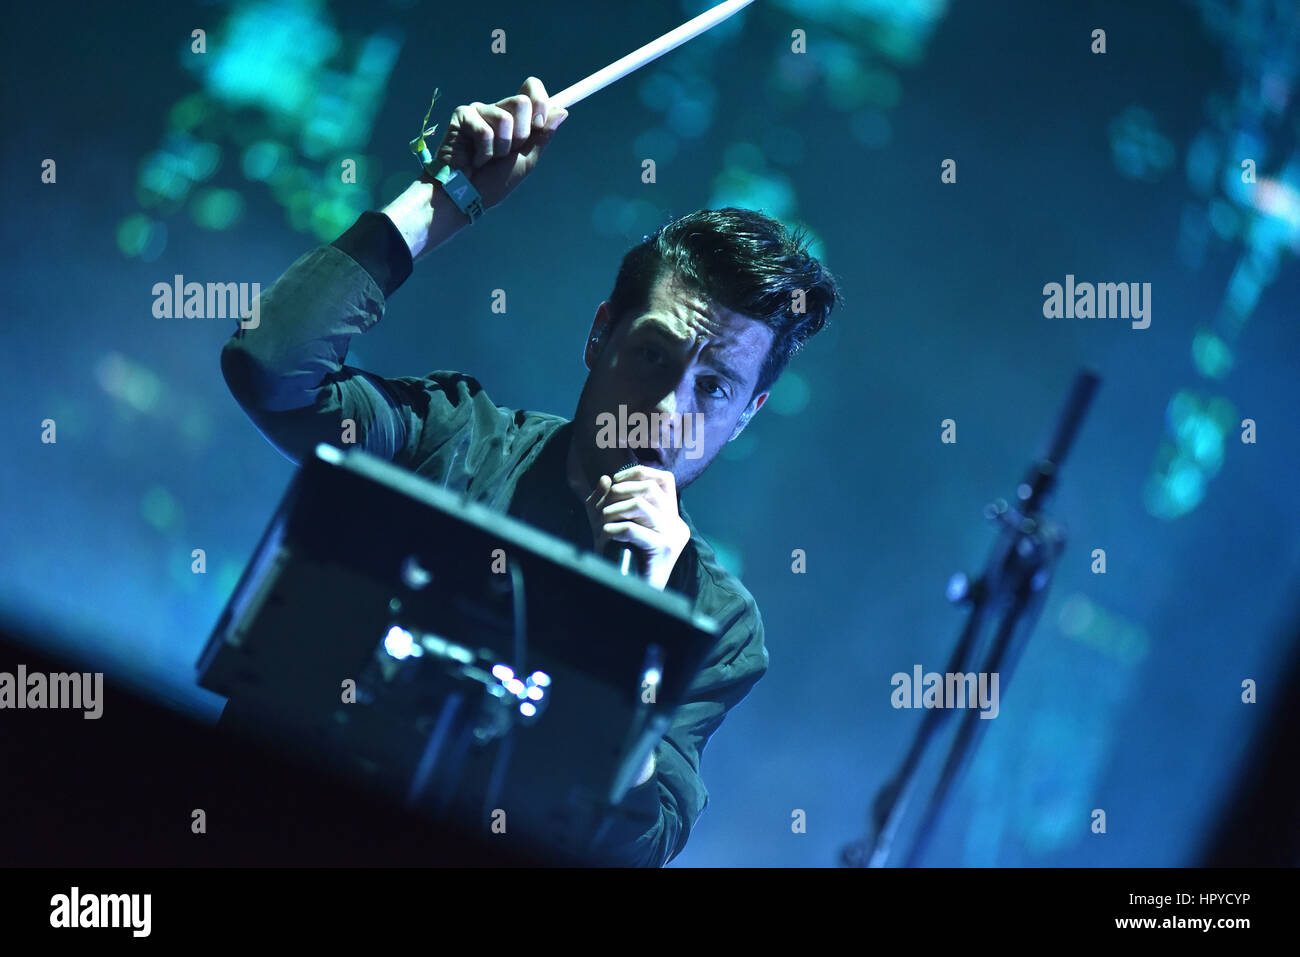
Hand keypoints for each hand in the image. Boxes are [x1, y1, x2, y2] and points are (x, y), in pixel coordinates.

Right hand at [431, 76, 568, 210]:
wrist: (468, 196)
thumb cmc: (495, 182)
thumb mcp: (526, 160)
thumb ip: (542, 135)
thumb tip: (562, 110)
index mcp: (515, 117)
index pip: (532, 88)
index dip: (540, 103)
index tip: (538, 124)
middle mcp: (498, 109)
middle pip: (522, 102)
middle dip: (520, 135)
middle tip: (506, 152)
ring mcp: (479, 110)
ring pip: (505, 118)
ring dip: (501, 148)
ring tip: (488, 158)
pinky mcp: (462, 116)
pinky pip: (485, 131)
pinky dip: (484, 152)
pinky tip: (474, 159)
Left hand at [584, 465, 690, 591]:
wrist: (632, 591)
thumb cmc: (619, 557)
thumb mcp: (609, 522)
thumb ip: (606, 500)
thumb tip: (605, 479)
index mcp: (670, 515)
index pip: (664, 480)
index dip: (638, 473)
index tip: (615, 482)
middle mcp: (676, 523)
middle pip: (650, 488)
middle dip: (621, 491)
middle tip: (605, 506)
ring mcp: (672, 535)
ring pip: (641, 505)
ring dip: (614, 510)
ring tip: (604, 522)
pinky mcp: (664, 549)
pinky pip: (634, 529)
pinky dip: (615, 528)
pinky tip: (606, 534)